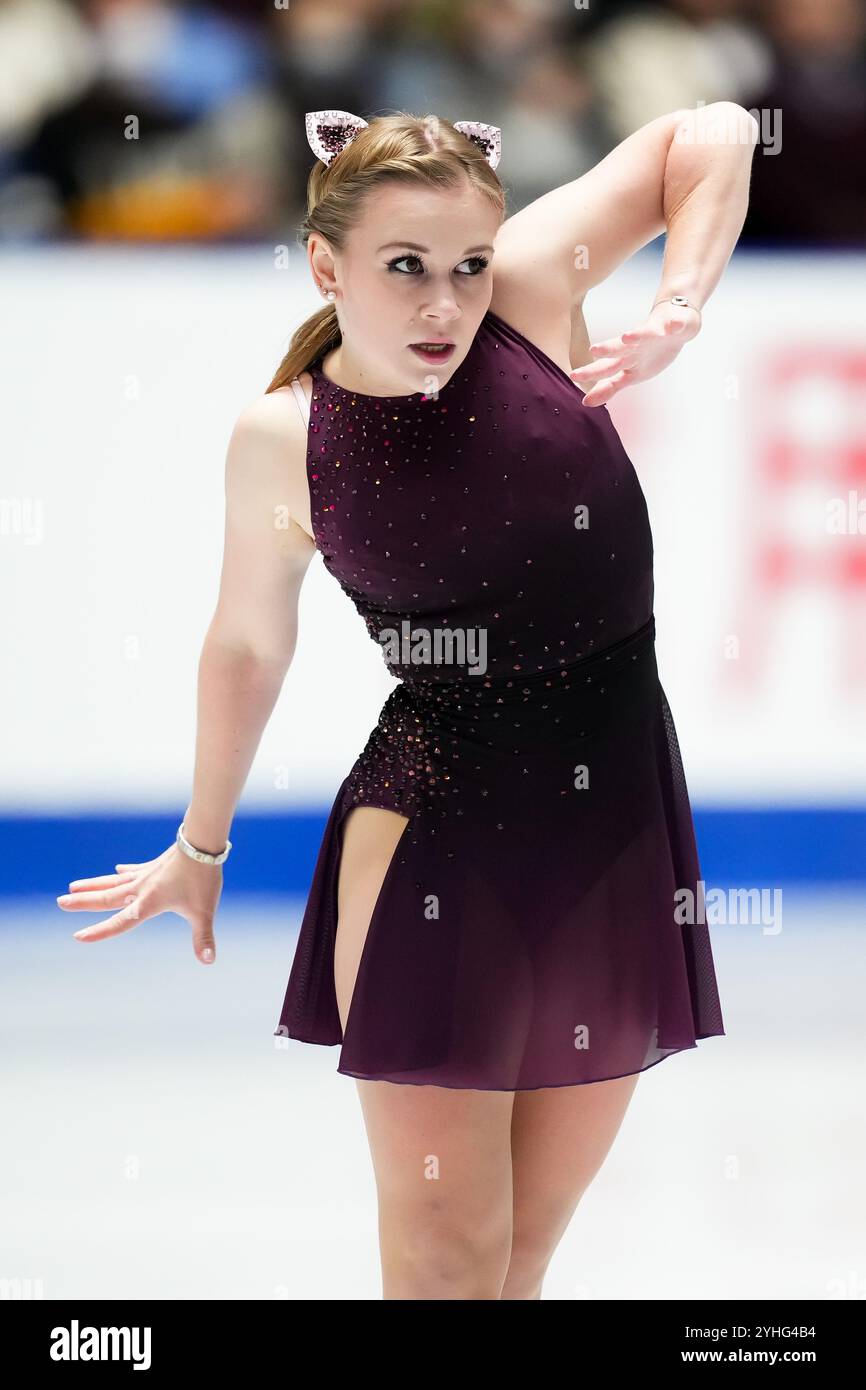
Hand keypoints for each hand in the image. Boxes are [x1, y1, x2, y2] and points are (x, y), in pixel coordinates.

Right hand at [57, 842, 221, 962]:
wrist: (202, 845)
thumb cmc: (203, 879)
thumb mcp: (204, 912)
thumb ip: (203, 937)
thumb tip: (208, 960)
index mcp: (149, 903)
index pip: (121, 922)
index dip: (100, 931)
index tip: (79, 936)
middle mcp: (141, 889)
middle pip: (107, 898)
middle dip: (83, 902)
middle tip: (61, 902)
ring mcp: (146, 875)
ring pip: (113, 883)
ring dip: (93, 886)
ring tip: (72, 887)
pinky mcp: (154, 866)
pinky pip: (134, 871)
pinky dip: (123, 873)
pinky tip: (116, 871)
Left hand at [570, 300, 701, 406]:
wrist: (674, 322)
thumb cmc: (649, 351)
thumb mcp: (630, 374)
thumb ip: (609, 387)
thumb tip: (585, 403)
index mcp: (626, 358)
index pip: (606, 367)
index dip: (592, 372)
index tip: (573, 376)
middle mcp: (636, 345)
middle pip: (620, 348)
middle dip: (608, 349)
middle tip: (594, 350)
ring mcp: (654, 333)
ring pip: (645, 333)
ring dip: (637, 335)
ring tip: (627, 336)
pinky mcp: (673, 325)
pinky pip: (674, 325)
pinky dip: (673, 326)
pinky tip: (672, 327)